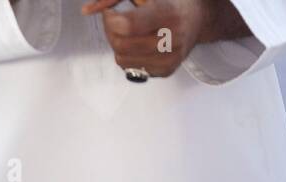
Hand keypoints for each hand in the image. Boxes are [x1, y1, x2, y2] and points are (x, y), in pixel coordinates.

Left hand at [81, 0, 247, 78]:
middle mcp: (172, 40)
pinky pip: (131, 68)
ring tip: (125, 32)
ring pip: (122, 59)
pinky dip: (127, 55)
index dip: (111, 19)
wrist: (198, 19)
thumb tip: (87, 10)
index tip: (111, 11)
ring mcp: (170, 59)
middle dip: (109, 31)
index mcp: (168, 14)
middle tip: (114, 20)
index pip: (127, 26)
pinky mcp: (167, 70)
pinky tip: (137, 43)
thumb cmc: (170, 0)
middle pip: (121, 45)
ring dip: (116, 44)